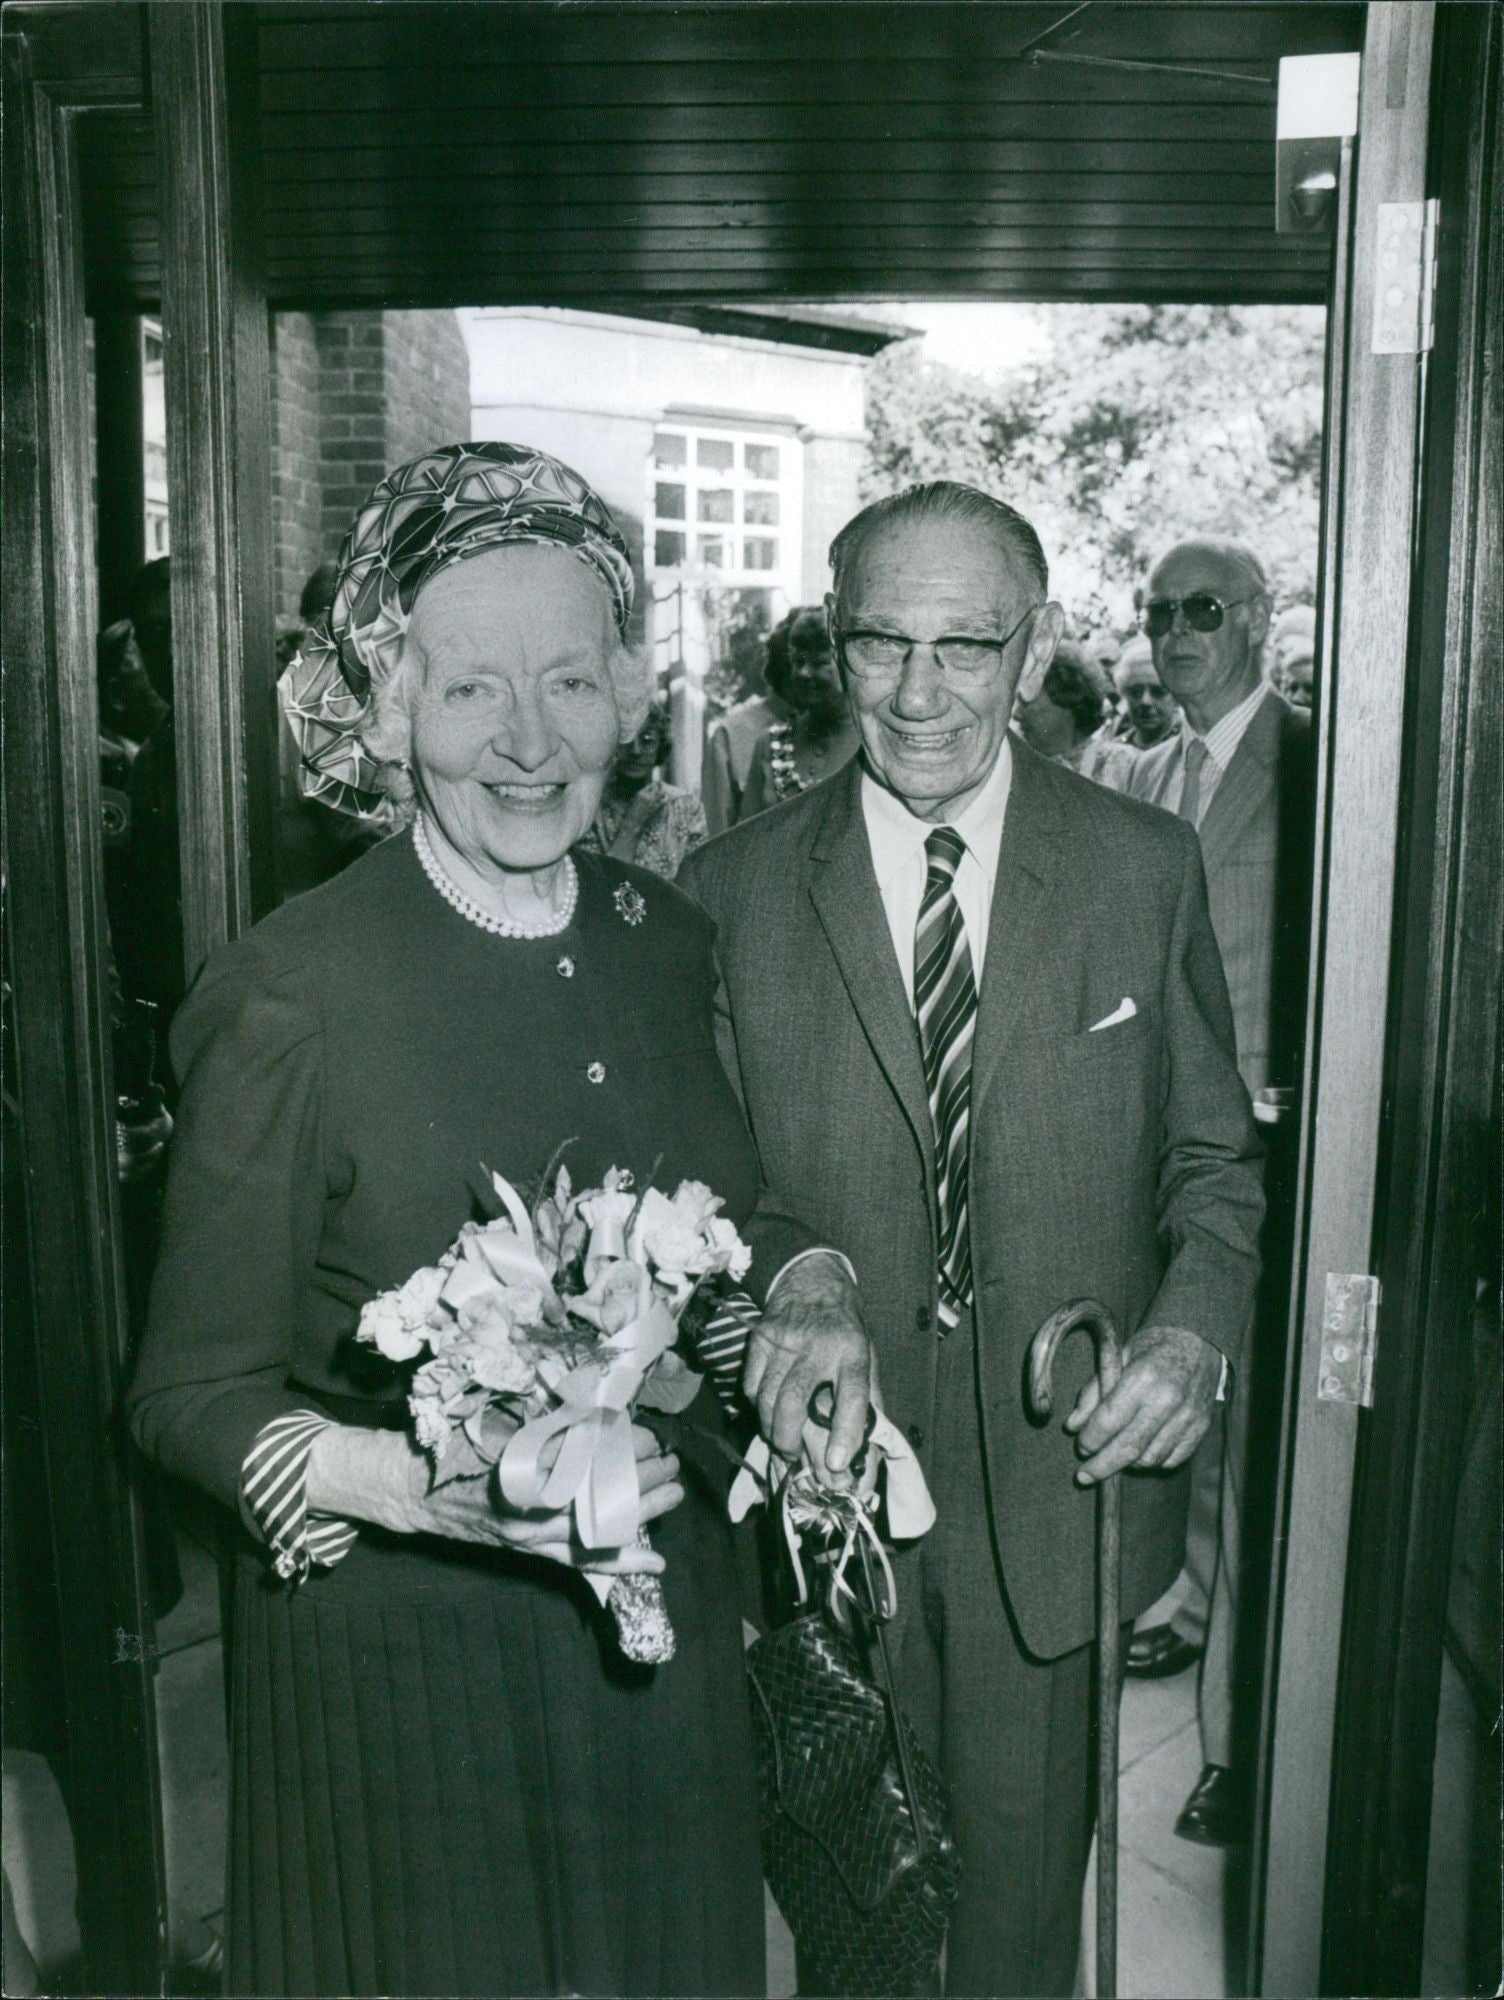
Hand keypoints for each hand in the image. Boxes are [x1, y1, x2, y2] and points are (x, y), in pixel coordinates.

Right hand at [306, 1421, 681, 1574]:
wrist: (409, 1487)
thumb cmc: (448, 1443)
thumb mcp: (487, 1419)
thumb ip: (537, 1416)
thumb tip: (591, 1402)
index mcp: (516, 1469)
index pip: (582, 1459)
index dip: (620, 1447)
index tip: (646, 1431)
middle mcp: (525, 1509)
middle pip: (597, 1496)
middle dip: (639, 1477)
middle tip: (670, 1459)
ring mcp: (528, 1535)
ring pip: (596, 1528)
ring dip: (640, 1511)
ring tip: (673, 1492)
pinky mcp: (529, 1550)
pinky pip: (580, 1561)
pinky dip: (620, 1560)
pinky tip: (655, 1560)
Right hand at [745, 1252, 871, 1477]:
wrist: (813, 1277)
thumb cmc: (844, 1324)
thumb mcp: (867, 1353)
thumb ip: (867, 1397)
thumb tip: (865, 1446)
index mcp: (852, 1350)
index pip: (851, 1395)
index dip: (845, 1432)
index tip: (836, 1463)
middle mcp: (818, 1345)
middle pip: (793, 1401)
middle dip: (788, 1440)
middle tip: (792, 1457)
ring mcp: (783, 1340)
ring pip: (766, 1398)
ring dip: (770, 1429)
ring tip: (780, 1443)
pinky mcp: (759, 1338)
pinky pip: (751, 1385)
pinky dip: (757, 1406)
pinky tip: (768, 1410)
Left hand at [1064, 1325, 1221, 1485]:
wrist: (1198, 1340)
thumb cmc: (1151, 1347)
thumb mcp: (1117, 1357)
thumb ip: (1093, 1391)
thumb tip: (1073, 1426)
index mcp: (1142, 1377)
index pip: (1109, 1420)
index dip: (1091, 1439)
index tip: (1081, 1447)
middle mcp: (1167, 1400)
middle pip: (1129, 1447)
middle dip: (1103, 1466)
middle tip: (1085, 1476)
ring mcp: (1187, 1416)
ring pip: (1150, 1458)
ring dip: (1127, 1464)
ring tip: (1114, 1457)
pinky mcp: (1200, 1428)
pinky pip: (1173, 1459)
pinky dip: (1153, 1462)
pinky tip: (1140, 1454)